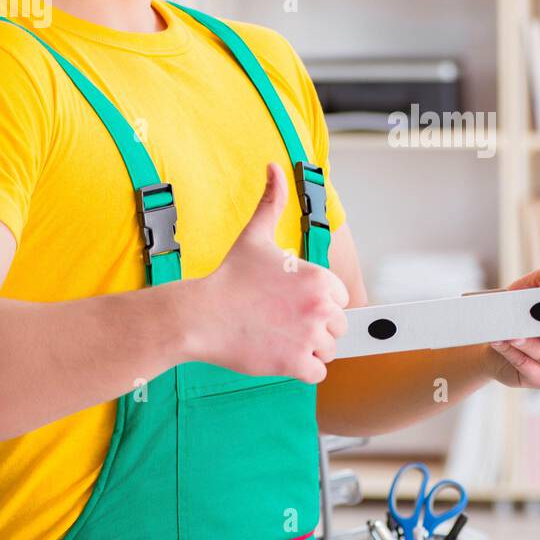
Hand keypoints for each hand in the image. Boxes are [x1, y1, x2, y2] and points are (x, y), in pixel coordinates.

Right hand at [186, 162, 348, 382]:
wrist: (200, 316)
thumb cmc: (229, 277)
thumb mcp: (255, 235)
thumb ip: (272, 201)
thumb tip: (273, 166)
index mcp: (319, 278)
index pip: (339, 299)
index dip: (317, 303)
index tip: (290, 303)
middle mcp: (320, 306)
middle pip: (337, 327)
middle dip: (314, 327)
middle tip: (282, 322)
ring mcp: (309, 336)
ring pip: (329, 351)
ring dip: (308, 349)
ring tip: (278, 337)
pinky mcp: (296, 364)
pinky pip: (318, 373)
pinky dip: (301, 369)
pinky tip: (278, 354)